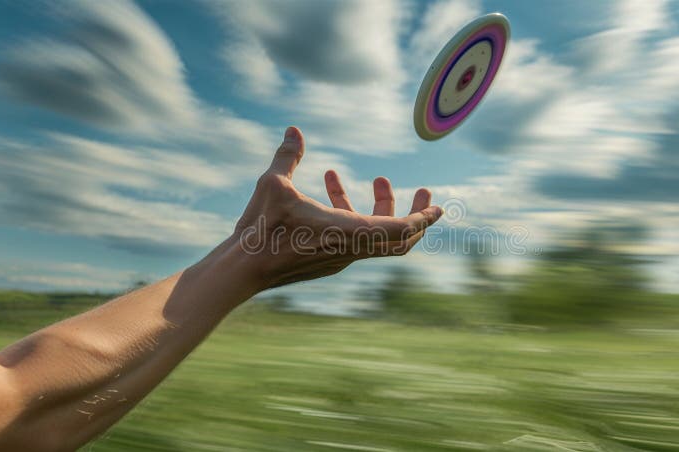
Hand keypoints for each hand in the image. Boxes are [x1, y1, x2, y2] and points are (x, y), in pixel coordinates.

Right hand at [233, 126, 441, 290]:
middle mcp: (351, 250)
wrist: (240, 271)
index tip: (438, 207)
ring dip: (377, 206)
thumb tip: (294, 130)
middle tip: (422, 190)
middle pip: (400, 239)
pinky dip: (353, 214)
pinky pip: (354, 237)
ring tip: (362, 176)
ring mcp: (339, 258)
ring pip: (375, 235)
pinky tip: (328, 188)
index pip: (402, 230)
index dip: (423, 217)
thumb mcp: (273, 185)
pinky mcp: (326, 260)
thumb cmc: (260, 230)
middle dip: (414, 214)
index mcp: (349, 233)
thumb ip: (288, 156)